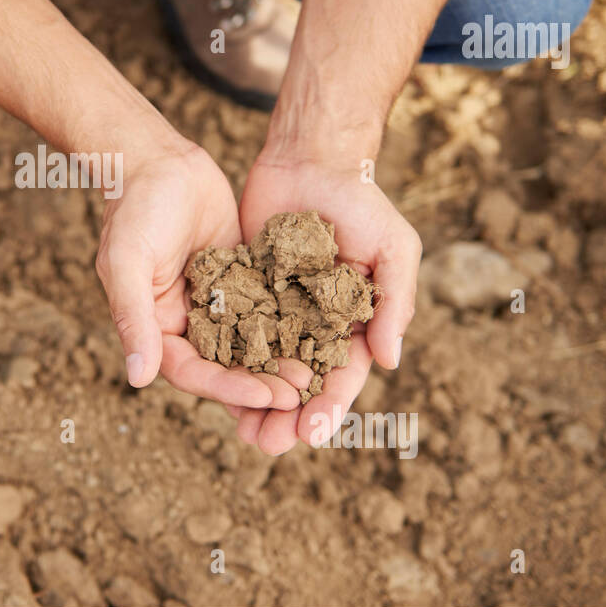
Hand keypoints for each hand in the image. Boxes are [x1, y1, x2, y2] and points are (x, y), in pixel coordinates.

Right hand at [95, 144, 297, 409]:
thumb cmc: (136, 207)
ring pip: (248, 343)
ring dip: (277, 361)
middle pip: (223, 366)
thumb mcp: (128, 261)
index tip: (266, 396)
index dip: (226, 387)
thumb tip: (138, 379)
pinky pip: (264, 310)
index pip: (191, 371)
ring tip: (315, 372)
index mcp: (155, 325)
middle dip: (260, 383)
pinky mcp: (239, 278)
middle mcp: (184, 320)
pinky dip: (287, 326)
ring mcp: (214, 301)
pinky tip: (318, 335)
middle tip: (301, 392)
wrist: (160, 158)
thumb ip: (132, 318)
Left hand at [229, 153, 420, 454]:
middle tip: (268, 446)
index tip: (312, 434)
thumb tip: (390, 361)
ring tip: (242, 434)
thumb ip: (394, 302)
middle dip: (286, 418)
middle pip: (300, 383)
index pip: (342, 375)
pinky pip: (233, 332)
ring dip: (254, 402)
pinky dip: (226, 362)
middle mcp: (314, 325)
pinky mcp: (243, 291)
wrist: (310, 160)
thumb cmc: (363, 202)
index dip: (329, 406)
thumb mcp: (393, 248)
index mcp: (354, 323)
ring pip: (264, 368)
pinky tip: (211, 386)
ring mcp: (277, 310)